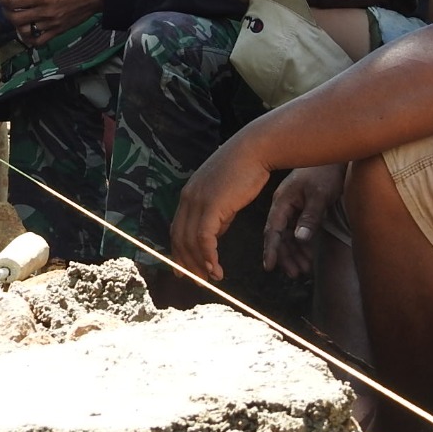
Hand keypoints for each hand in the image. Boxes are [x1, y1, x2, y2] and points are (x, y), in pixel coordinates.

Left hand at [0, 0, 106, 45]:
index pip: (12, 2)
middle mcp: (45, 12)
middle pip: (15, 18)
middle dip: (7, 12)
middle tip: (9, 6)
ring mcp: (51, 24)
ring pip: (24, 31)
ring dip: (18, 24)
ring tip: (20, 17)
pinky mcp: (58, 31)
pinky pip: (38, 41)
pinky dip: (30, 38)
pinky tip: (29, 29)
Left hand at [170, 137, 271, 281]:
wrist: (254, 150)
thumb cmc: (245, 171)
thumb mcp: (225, 197)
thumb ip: (217, 216)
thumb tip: (214, 236)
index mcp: (189, 195)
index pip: (177, 230)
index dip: (179, 252)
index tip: (183, 270)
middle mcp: (188, 198)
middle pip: (179, 238)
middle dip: (187, 263)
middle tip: (198, 282)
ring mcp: (197, 201)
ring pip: (190, 241)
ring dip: (199, 264)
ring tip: (211, 279)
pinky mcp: (210, 205)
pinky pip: (204, 237)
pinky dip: (208, 256)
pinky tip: (215, 268)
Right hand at [262, 164, 345, 277]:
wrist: (333, 158)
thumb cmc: (325, 174)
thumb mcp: (319, 196)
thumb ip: (310, 217)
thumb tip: (300, 238)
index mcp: (283, 201)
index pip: (273, 229)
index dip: (271, 249)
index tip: (269, 267)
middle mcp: (284, 206)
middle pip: (280, 236)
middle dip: (285, 256)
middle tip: (295, 274)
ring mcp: (292, 207)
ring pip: (288, 235)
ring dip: (295, 253)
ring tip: (303, 270)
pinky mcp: (301, 209)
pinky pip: (296, 231)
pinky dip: (301, 245)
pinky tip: (308, 257)